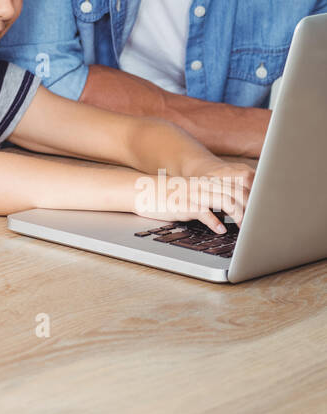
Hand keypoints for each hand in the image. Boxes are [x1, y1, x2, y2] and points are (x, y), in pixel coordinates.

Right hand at [138, 157, 253, 232]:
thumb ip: (216, 201)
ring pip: (225, 201)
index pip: (240, 187)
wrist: (146, 191)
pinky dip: (214, 221)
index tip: (265, 212)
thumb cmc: (173, 197)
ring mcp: (196, 195)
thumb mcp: (197, 195)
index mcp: (211, 183)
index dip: (255, 199)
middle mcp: (206, 187)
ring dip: (239, 216)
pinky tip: (221, 230)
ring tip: (246, 229)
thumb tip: (239, 214)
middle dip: (253, 209)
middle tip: (260, 224)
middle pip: (238, 193)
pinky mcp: (185, 205)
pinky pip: (203, 212)